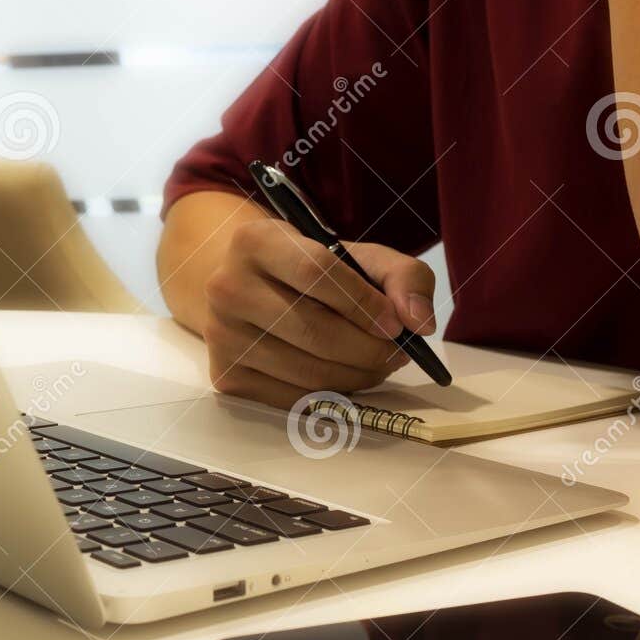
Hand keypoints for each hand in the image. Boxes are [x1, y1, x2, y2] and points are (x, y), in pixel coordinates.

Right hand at [202, 218, 437, 407]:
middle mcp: (226, 287)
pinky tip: (343, 376)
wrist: (246, 289)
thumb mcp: (356, 256)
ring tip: (376, 363)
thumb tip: (418, 323)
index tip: (397, 325)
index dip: (365, 304)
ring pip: (307, 371)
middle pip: (314, 330)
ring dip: (358, 376)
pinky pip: (293, 398)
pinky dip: (331, 395)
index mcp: (255, 241)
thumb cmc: (309, 271)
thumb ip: (403, 277)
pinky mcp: (225, 375)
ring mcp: (221, 335)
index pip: (317, 273)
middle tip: (398, 352)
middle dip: (370, 349)